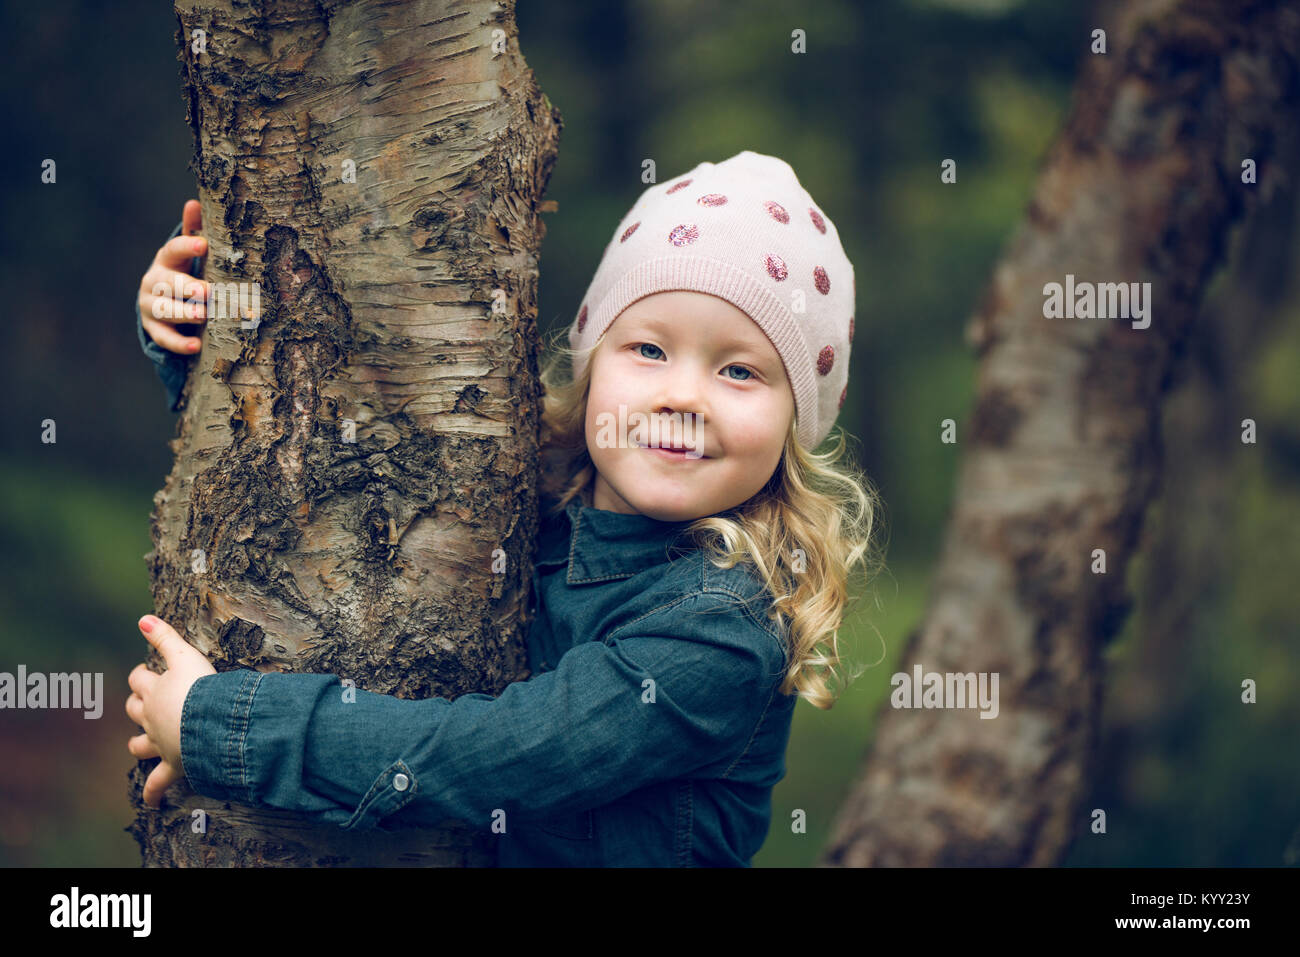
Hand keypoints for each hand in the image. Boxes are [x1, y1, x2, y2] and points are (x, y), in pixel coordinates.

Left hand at [125, 614, 216, 808]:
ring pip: (140, 744)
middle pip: (134, 709)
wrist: (213, 724)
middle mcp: (153, 718)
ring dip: (138, 743)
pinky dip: (154, 794)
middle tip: (142, 701)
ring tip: (137, 744)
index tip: (145, 671)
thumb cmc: (203, 689)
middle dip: (136, 704)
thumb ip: (165, 637)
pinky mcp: (174, 765)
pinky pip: (159, 783)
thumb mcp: (186, 656)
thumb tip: (141, 618)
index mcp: (156, 691)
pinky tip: (151, 803)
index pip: (140, 679)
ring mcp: (161, 743)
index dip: (141, 674)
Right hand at [137, 198, 207, 354]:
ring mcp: (151, 306)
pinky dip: (178, 343)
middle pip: (167, 283)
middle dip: (187, 287)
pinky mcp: (153, 329)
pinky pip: (164, 338)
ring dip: (183, 313)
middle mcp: (154, 281)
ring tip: (202, 316)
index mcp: (166, 260)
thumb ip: (193, 232)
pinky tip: (195, 347)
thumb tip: (193, 203)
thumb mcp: (188, 254)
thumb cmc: (184, 272)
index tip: (204, 245)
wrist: (162, 302)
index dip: (187, 247)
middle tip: (207, 291)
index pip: (173, 250)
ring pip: (164, 310)